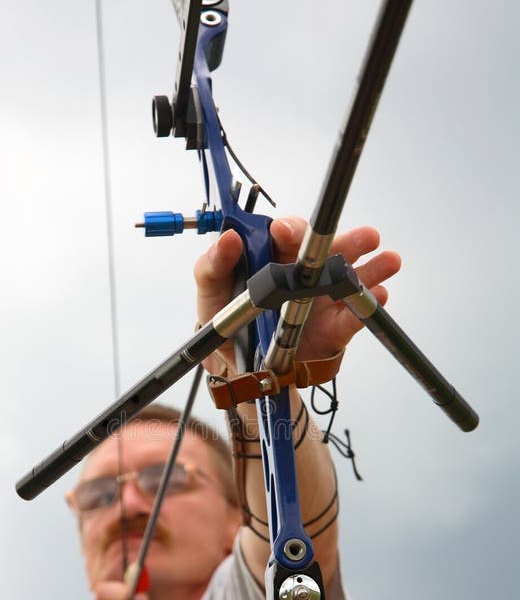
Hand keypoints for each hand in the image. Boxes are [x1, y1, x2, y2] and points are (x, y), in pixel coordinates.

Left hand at [194, 217, 400, 370]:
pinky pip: (351, 318)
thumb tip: (228, 240)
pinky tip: (378, 295)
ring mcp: (321, 302)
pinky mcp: (332, 330)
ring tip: (388, 261)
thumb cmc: (226, 320)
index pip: (288, 236)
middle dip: (349, 242)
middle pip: (330, 252)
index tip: (285, 233)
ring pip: (350, 281)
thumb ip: (213, 266)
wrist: (239, 368)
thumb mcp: (211, 292)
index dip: (291, 231)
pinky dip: (365, 307)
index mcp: (275, 258)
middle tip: (366, 236)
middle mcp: (303, 275)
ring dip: (371, 270)